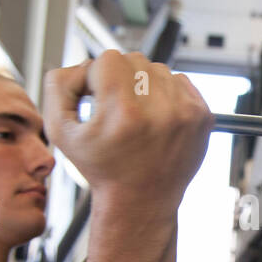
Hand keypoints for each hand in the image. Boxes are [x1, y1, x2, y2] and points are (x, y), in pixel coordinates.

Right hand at [43, 50, 213, 218]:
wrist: (141, 202)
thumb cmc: (103, 169)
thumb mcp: (61, 132)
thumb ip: (58, 86)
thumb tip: (79, 65)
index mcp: (125, 112)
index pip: (107, 59)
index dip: (96, 77)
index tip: (97, 101)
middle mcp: (160, 109)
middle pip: (134, 60)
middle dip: (121, 79)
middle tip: (116, 110)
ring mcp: (186, 112)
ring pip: (158, 69)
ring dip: (145, 86)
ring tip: (137, 118)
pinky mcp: (202, 116)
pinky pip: (181, 82)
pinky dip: (167, 94)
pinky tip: (156, 119)